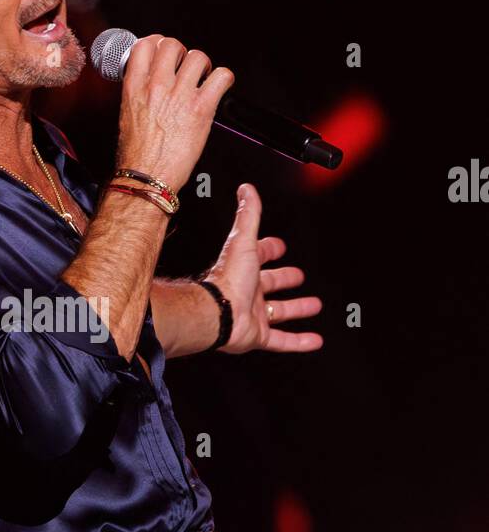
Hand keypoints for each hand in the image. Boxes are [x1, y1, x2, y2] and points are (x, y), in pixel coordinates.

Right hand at [117, 34, 233, 191]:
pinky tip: (218, 87)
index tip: (163, 50)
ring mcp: (180, 95)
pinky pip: (222, 76)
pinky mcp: (201, 108)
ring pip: (198, 57)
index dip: (158, 43)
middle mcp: (157, 86)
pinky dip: (223, 79)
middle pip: (173, 44)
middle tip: (184, 68)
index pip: (146, 44)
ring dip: (202, 66)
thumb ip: (138, 92)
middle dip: (181, 53)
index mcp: (135, 86)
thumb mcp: (127, 115)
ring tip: (202, 78)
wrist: (147, 177)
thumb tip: (149, 82)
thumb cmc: (137, 155)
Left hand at [204, 184, 322, 353]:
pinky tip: (314, 341)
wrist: (217, 313)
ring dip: (297, 308)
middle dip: (285, 279)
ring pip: (278, 311)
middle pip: (270, 284)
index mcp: (245, 268)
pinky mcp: (258, 335)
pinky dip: (299, 342)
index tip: (280, 246)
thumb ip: (248, 215)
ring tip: (314, 306)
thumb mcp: (243, 241)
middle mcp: (248, 290)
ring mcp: (253, 314)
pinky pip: (282, 340)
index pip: (259, 255)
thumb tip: (246, 189)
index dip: (270, 249)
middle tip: (299, 276)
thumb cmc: (228, 279)